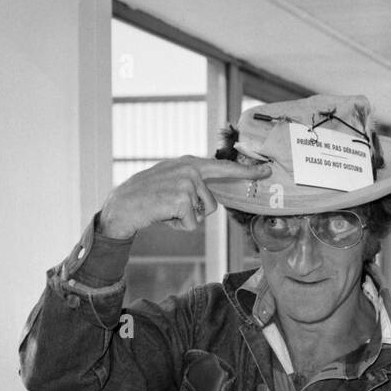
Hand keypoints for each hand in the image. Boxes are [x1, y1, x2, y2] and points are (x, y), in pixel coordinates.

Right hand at [99, 155, 268, 236]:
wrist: (123, 204)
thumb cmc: (149, 197)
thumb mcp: (173, 181)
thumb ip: (194, 182)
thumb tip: (211, 194)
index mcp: (191, 164)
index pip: (224, 167)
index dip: (247, 172)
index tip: (267, 170)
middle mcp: (191, 170)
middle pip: (212, 204)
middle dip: (195, 212)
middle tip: (171, 206)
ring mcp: (186, 183)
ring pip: (203, 215)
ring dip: (185, 219)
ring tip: (166, 209)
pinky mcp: (182, 199)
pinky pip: (191, 225)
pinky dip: (178, 226)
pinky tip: (163, 215)